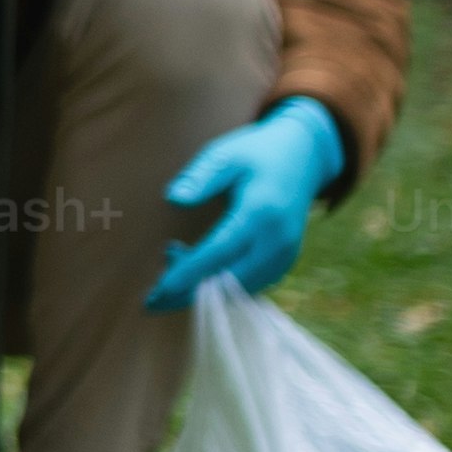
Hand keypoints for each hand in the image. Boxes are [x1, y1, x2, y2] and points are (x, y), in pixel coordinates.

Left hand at [149, 95, 344, 305]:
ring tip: (171, 262)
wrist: (301, 158)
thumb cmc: (255, 154)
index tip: (161, 289)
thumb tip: (174, 198)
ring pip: (240, 289)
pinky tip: (195, 267)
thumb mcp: (225, 155)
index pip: (221, 250)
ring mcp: (285, 254)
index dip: (190, 271)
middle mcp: (278, 240)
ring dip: (203, 288)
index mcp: (261, 211)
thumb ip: (200, 177)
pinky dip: (221, 286)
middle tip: (150, 297)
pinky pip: (250, 287)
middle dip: (189, 291)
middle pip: (230, 279)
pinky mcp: (284, 263)